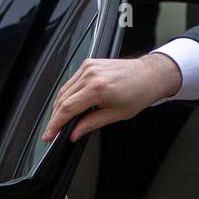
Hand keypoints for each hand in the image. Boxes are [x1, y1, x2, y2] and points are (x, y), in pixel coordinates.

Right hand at [40, 53, 183, 143]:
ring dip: (59, 107)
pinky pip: (71, 82)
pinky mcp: (88, 63)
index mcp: (98, 88)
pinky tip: (68, 105)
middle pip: (62, 99)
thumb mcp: (117, 114)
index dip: (55, 124)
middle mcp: (91, 74)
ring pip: (64, 90)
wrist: (149, 75)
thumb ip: (92, 123)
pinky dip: (67, 94)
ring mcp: (88, 67)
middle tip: (53, 132)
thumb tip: (74, 133)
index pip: (67, 109)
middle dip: (55, 118)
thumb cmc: (139, 93)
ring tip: (60, 122)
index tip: (49, 135)